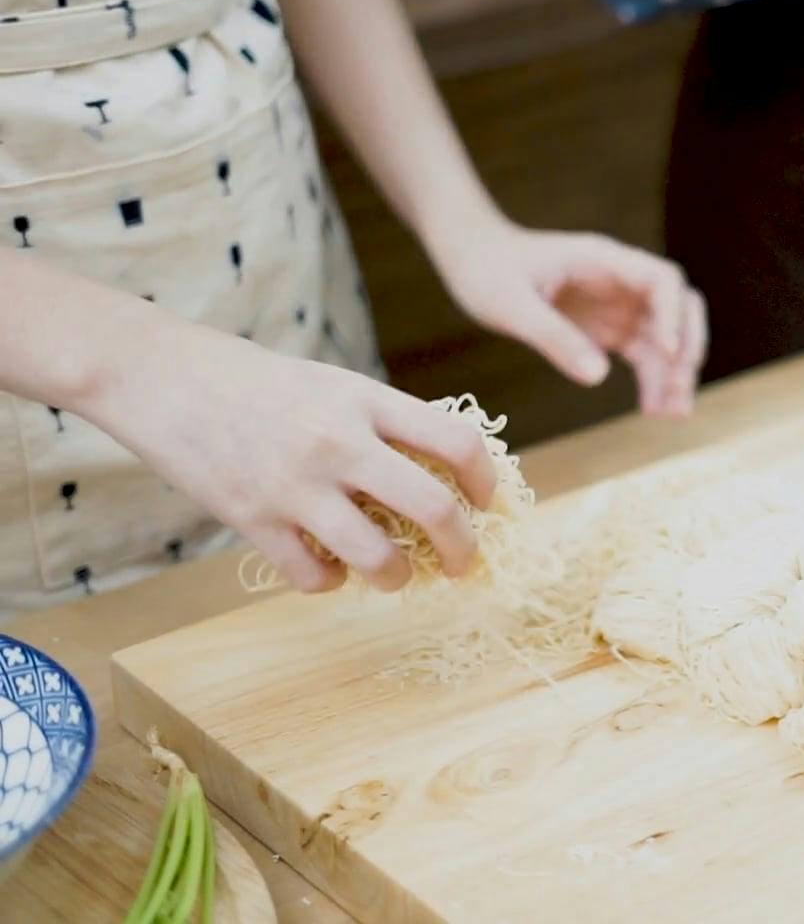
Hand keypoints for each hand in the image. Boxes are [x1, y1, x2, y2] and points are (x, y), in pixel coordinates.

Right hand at [93, 325, 498, 593]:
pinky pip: (313, 576)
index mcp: (367, 401)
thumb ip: (382, 423)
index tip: (485, 502)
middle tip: (463, 563)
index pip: (457, 442)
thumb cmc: (255, 380)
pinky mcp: (252, 519)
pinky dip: (331, 582)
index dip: (485, 480)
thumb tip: (441, 471)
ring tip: (395, 574)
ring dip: (397, 577)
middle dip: (462, 547)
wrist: (162, 376)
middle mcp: (340, 442)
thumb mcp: (332, 384)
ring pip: (378, 558)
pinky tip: (329, 570)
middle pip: (434, 508)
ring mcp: (296, 484)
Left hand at [428, 215, 706, 416]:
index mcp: (604, 260)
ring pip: (667, 338)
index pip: (662, 280)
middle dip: (687, 348)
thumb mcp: (511, 305)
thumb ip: (553, 337)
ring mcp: (618, 304)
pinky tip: (653, 410)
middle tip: (677, 390)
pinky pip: (644, 355)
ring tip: (672, 415)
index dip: (674, 314)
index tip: (668, 351)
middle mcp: (621, 280)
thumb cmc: (485, 270)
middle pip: (680, 308)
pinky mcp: (608, 328)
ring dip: (675, 373)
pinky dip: (653, 381)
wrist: (471, 259)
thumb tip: (598, 377)